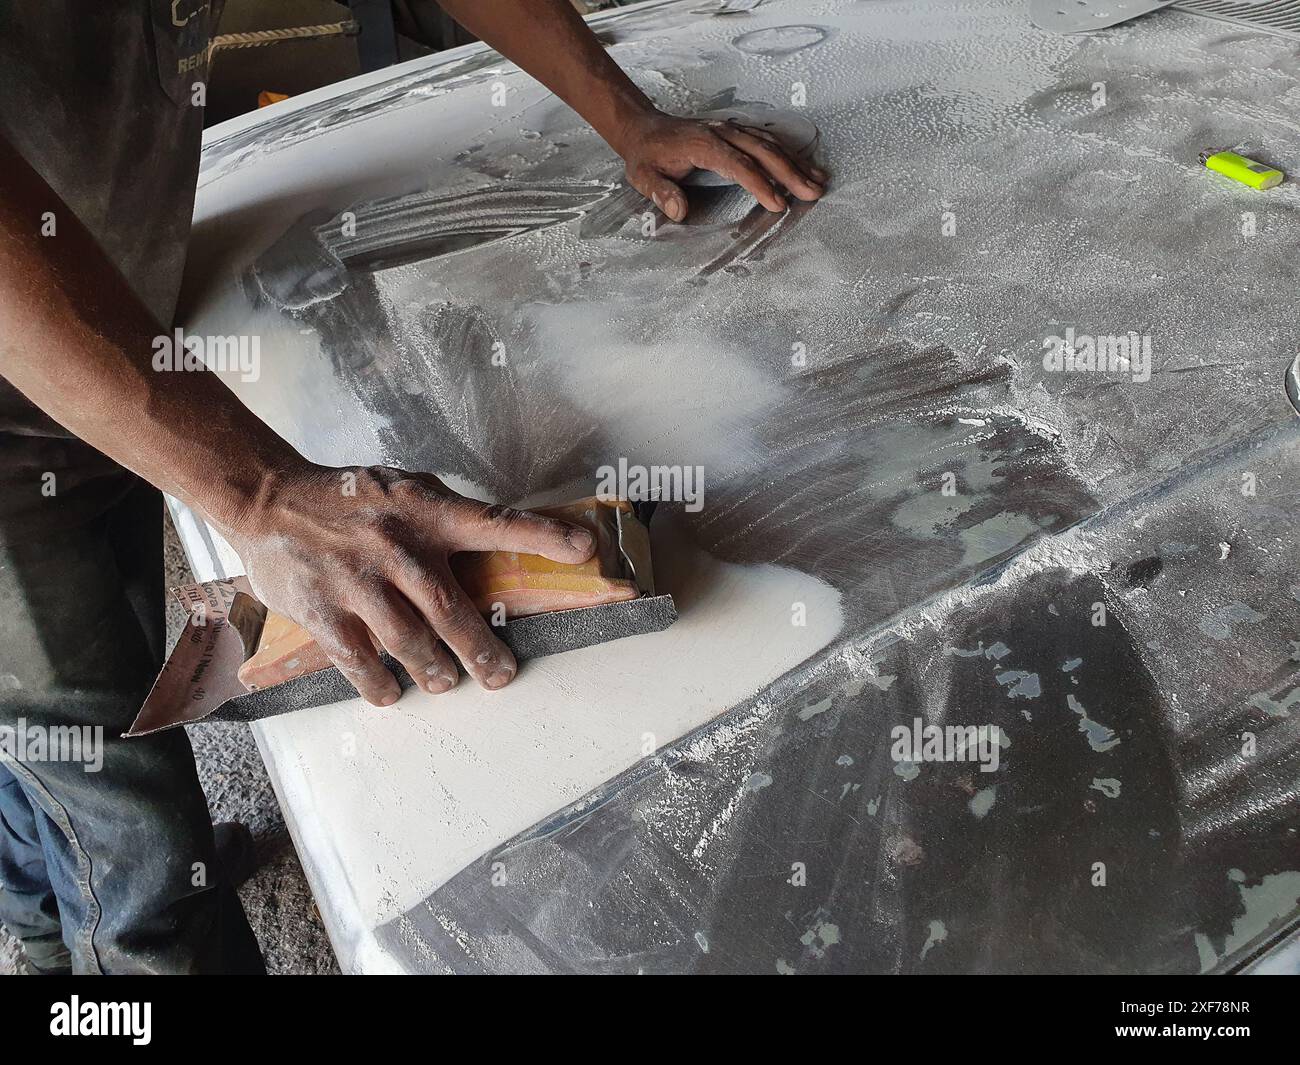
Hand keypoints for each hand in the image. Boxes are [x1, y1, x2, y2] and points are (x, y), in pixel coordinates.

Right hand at [223, 464, 595, 704]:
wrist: (269, 500)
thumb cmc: (351, 498)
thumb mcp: (407, 487)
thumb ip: (449, 516)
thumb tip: (502, 542)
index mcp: (427, 511)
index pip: (495, 522)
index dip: (542, 536)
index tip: (584, 549)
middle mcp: (397, 546)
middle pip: (451, 609)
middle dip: (482, 650)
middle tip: (501, 675)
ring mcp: (357, 580)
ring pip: (410, 642)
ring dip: (435, 671)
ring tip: (447, 681)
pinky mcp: (322, 609)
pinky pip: (360, 661)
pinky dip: (382, 684)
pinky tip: (393, 691)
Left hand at [613, 109, 826, 221]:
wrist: (645, 129)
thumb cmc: (647, 156)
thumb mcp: (644, 177)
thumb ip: (661, 193)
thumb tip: (677, 211)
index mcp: (703, 145)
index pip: (738, 165)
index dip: (759, 184)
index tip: (778, 203)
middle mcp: (723, 133)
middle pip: (763, 152)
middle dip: (791, 174)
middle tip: (813, 193)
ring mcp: (733, 130)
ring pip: (771, 145)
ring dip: (796, 164)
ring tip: (819, 182)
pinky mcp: (738, 133)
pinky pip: (768, 142)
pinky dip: (789, 154)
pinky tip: (805, 167)